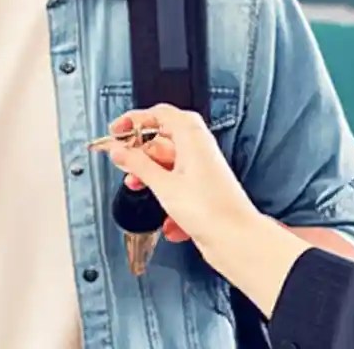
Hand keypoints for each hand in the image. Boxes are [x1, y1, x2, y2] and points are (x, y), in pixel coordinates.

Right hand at [96, 104, 259, 255]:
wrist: (237, 239)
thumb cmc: (210, 210)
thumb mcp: (163, 185)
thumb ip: (138, 165)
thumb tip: (119, 151)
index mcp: (192, 137)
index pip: (160, 114)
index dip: (135, 119)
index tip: (117, 131)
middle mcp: (199, 149)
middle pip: (162, 139)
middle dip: (140, 152)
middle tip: (122, 162)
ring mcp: (202, 169)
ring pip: (168, 163)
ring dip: (151, 175)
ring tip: (137, 187)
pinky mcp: (203, 189)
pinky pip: (178, 184)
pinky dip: (167, 197)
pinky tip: (167, 219)